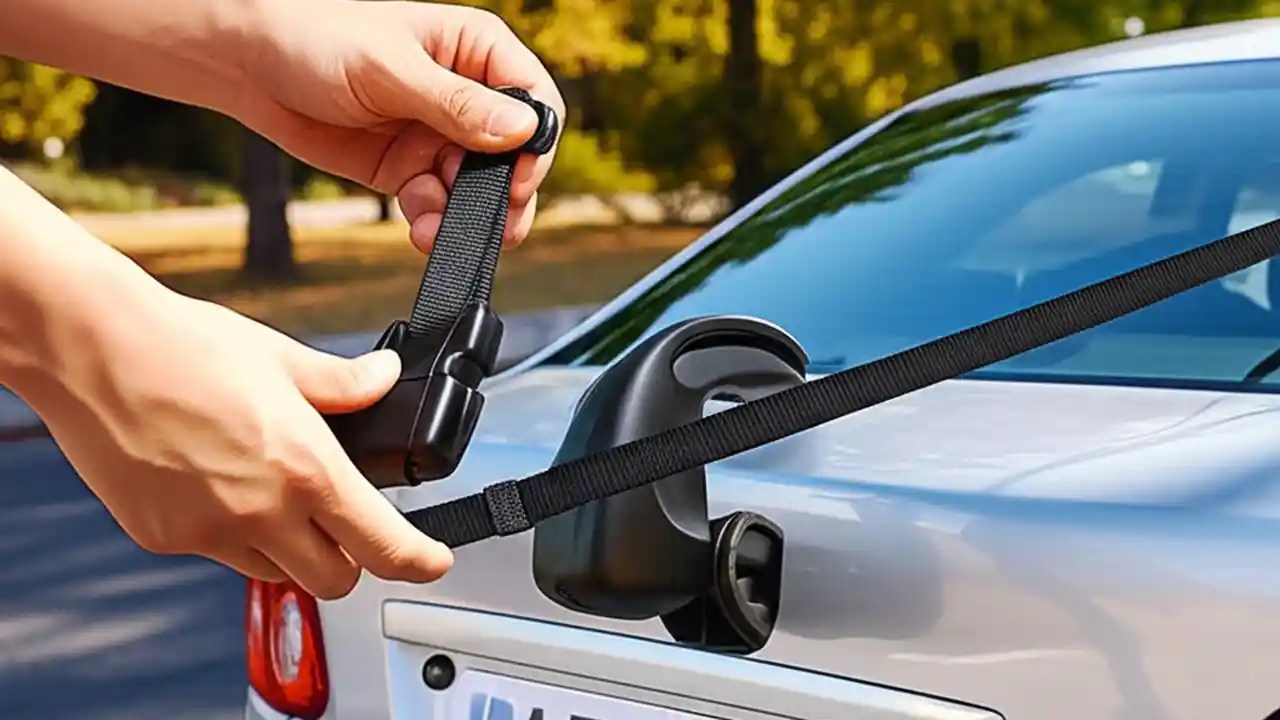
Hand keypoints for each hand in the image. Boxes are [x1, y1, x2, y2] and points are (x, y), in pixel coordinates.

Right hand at [24, 288, 451, 599]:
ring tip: (273, 495)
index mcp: (306, 468)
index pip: (383, 544)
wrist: (92, 349)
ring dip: (292, 552)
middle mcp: (262, 511)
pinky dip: (233, 537)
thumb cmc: (182, 346)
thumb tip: (382, 380)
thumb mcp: (283, 358)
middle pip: (334, 580)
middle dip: (350, 560)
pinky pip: (219, 557)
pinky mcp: (164, 539)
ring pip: (276, 575)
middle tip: (345, 524)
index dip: (419, 561)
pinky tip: (218, 487)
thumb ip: (344, 384)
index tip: (433, 562)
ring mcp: (209, 533)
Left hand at [234, 0, 564, 252]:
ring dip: (466, 217)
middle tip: (495, 225)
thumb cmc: (316, 36)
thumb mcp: (389, 68)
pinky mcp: (407, 169)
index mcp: (476, 51)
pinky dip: (433, 223)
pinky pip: (436, 205)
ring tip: (440, 233)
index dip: (535, 145)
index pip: (534, 101)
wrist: (247, 63)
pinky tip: (420, 230)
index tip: (517, 180)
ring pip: (477, 190)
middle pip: (513, 156)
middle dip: (504, 195)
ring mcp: (437, 135)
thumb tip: (520, 133)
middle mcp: (466, 95)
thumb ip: (456, 104)